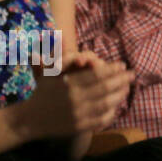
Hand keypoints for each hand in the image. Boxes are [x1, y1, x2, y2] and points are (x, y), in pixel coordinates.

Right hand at [15, 52, 132, 139]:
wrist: (29, 120)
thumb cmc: (43, 92)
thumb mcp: (49, 73)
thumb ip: (61, 56)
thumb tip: (61, 33)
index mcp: (69, 84)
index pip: (97, 74)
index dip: (113, 69)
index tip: (123, 65)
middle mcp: (75, 99)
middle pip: (105, 88)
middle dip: (122, 80)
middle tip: (132, 74)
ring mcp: (78, 114)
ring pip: (106, 103)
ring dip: (120, 94)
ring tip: (127, 87)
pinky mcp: (80, 127)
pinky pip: (101, 119)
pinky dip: (112, 111)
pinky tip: (117, 104)